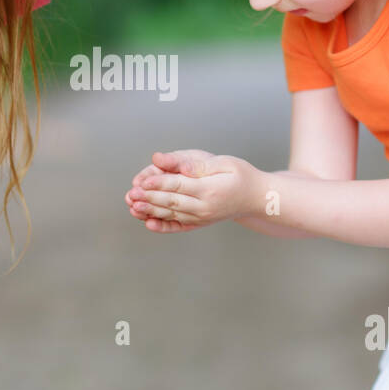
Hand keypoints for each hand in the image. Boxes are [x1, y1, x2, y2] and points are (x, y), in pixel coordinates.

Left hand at [126, 150, 261, 230]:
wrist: (256, 198)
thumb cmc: (241, 175)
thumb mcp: (226, 163)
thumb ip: (202, 166)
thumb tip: (183, 167)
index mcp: (210, 189)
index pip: (179, 186)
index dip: (159, 183)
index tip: (143, 181)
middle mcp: (204, 207)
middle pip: (172, 202)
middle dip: (149, 198)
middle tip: (131, 194)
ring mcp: (201, 218)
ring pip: (172, 214)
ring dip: (150, 211)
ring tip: (133, 207)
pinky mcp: (199, 223)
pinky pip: (178, 226)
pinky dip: (162, 226)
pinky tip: (148, 223)